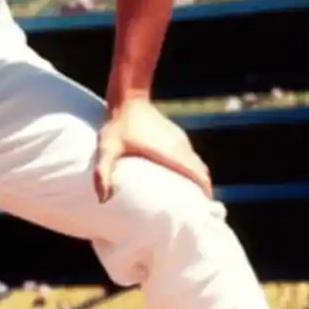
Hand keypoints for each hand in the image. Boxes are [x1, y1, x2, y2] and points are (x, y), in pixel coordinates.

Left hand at [94, 99, 211, 202]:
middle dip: (202, 191)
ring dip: (196, 178)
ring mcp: (179, 140)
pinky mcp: (174, 135)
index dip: (205, 193)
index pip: (199, 175)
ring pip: (196, 163)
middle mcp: (181, 147)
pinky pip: (188, 155)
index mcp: (172, 153)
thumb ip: (103, 171)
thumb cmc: (118, 124)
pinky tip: (176, 177)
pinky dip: (189, 168)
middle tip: (196, 211)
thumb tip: (102, 199)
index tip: (204, 210)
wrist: (128, 97)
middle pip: (201, 172)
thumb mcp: (107, 148)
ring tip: (187, 199)